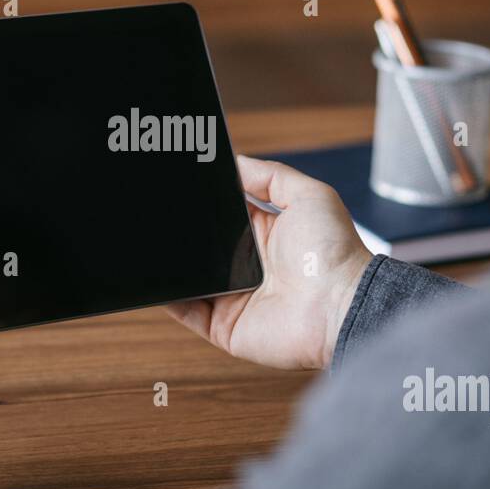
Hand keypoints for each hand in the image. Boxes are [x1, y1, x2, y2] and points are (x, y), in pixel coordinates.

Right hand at [166, 155, 372, 369]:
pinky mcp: (225, 326)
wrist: (341, 307)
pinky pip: (188, 312)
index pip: (222, 216)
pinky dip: (169, 299)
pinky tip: (154, 280)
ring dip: (172, 264)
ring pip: (190, 279)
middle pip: (202, 247)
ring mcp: (234, 297)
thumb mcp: (310, 195)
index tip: (179, 187)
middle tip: (159, 214)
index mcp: (264, 235)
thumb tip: (237, 162)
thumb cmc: (335, 254)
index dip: (202, 203)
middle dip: (181, 233)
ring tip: (148, 243)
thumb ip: (272, 176)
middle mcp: (247, 266)